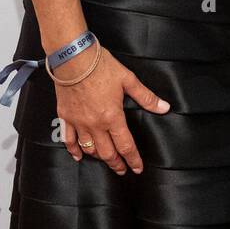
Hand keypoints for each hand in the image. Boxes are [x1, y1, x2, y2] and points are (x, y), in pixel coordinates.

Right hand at [53, 46, 169, 174]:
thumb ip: (146, 97)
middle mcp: (95, 124)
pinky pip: (68, 140)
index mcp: (112, 117)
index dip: (133, 159)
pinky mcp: (65, 117)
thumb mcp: (128, 80)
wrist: (73, 58)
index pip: (126, 146)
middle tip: (122, 170)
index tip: (137, 168)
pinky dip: (74, 150)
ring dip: (99, 158)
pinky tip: (78, 156)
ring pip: (89, 149)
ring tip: (106, 161)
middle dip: (116, 164)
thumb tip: (164, 107)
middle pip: (107, 153)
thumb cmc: (100, 66)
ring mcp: (78, 122)